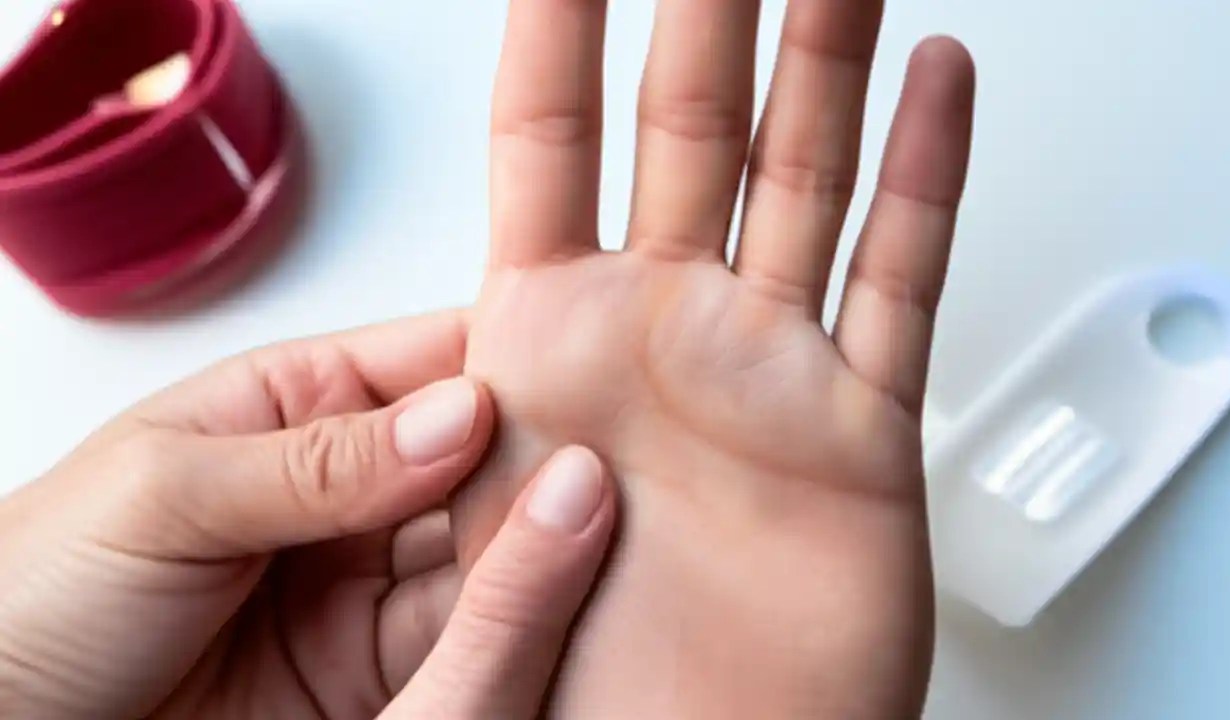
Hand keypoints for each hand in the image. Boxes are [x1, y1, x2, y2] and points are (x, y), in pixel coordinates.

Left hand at [0, 311, 616, 719]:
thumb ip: (316, 461)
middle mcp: (349, 488)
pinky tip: (563, 597)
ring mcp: (365, 582)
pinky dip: (520, 619)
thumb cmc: (30, 589)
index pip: (431, 365)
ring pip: (484, 548)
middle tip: (621, 453)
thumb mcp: (165, 496)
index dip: (513, 363)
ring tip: (613, 524)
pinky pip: (465, 635)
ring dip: (541, 538)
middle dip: (545, 455)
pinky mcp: (375, 673)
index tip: (590, 367)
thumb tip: (459, 417)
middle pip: (478, 459)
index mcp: (296, 405)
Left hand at [452, 1, 975, 716]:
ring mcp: (763, 374)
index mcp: (536, 350)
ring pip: (804, 180)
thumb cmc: (560, 710)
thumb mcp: (427, 595)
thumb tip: (487, 412)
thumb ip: (443, 486)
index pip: (542, 143)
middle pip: (686, 129)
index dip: (556, 32)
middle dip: (707, 15)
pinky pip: (900, 284)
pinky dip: (927, 183)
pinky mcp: (858, 435)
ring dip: (827, 63)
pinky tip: (937, 88)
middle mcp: (656, 338)